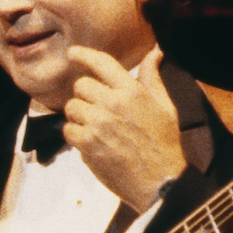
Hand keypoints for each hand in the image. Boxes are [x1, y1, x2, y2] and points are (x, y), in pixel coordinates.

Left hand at [63, 46, 186, 211]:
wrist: (160, 180)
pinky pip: (67, 129)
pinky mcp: (87, 143)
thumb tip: (154, 52)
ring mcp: (98, 123)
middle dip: (85, 95)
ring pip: (71, 107)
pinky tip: (90, 141)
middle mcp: (113, 103)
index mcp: (133, 91)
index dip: (84, 55)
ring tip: (94, 126)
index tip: (72, 53)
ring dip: (78, 115)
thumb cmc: (164, 143)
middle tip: (96, 108)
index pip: (102, 63)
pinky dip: (74, 134)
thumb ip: (152, 78)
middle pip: (81, 85)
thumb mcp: (165, 106)